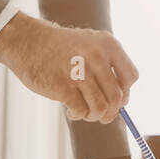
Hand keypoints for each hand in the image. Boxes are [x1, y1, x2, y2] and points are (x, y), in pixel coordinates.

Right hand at [0, 13, 137, 121]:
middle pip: (117, 98)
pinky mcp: (61, 85)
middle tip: (100, 115)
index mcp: (108, 44)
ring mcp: (79, 71)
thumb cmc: (62, 50)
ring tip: (84, 112)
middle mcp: (97, 56)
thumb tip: (119, 108)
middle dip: (110, 112)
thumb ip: (108, 70)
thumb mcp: (91, 46)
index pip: (131, 77)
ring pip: (101, 108)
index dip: (125, 93)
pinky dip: (78, 115)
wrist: (28, 41)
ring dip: (94, 116)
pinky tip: (71, 110)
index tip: (113, 100)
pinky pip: (81, 111)